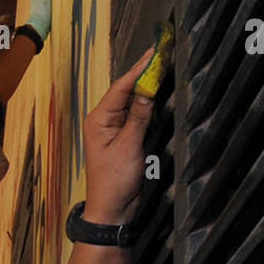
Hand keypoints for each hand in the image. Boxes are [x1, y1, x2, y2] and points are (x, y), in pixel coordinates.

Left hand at [82, 47, 156, 226]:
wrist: (113, 212)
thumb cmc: (114, 183)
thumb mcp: (129, 146)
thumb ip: (139, 116)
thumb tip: (148, 88)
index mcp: (99, 119)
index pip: (122, 86)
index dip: (140, 68)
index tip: (156, 51)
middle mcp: (105, 121)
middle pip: (127, 91)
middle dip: (145, 73)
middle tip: (164, 53)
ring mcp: (115, 130)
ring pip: (134, 102)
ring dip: (148, 87)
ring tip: (164, 67)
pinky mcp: (125, 140)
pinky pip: (138, 117)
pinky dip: (148, 106)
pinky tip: (159, 94)